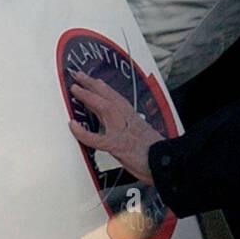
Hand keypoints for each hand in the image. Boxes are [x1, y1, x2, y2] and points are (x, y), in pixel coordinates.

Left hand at [66, 69, 163, 183]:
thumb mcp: (144, 137)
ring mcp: (122, 132)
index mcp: (134, 119)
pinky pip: (96, 138)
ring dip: (89, 97)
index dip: (105, 89)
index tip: (95, 81)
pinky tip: (73, 126)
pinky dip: (83, 132)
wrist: (166, 162)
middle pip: (109, 98)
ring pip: (104, 108)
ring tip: (76, 89)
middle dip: (93, 86)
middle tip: (79, 76)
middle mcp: (128, 121)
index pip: (117, 99)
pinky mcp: (117, 146)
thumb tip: (127, 131)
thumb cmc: (157, 155)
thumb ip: (133, 131)